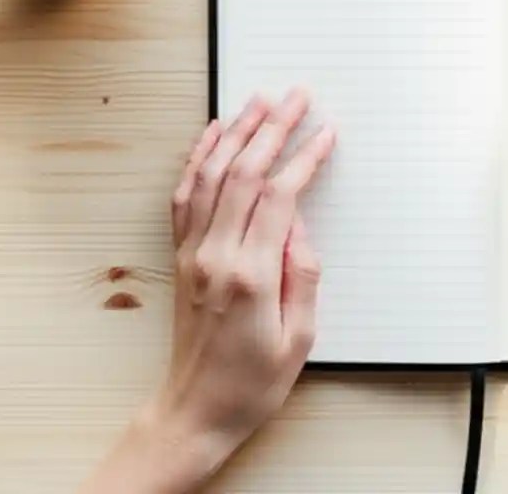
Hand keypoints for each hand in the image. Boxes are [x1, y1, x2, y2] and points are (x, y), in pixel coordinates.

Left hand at [80, 90, 335, 493]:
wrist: (195, 410)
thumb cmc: (252, 383)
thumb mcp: (299, 338)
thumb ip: (303, 274)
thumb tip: (299, 224)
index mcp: (250, 274)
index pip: (278, 197)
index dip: (303, 158)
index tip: (325, 133)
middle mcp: (215, 254)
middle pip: (242, 173)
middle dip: (272, 128)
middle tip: (295, 97)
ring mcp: (193, 253)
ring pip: (210, 176)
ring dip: (235, 134)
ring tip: (257, 102)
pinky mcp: (182, 257)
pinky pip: (186, 196)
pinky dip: (198, 160)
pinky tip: (211, 137)